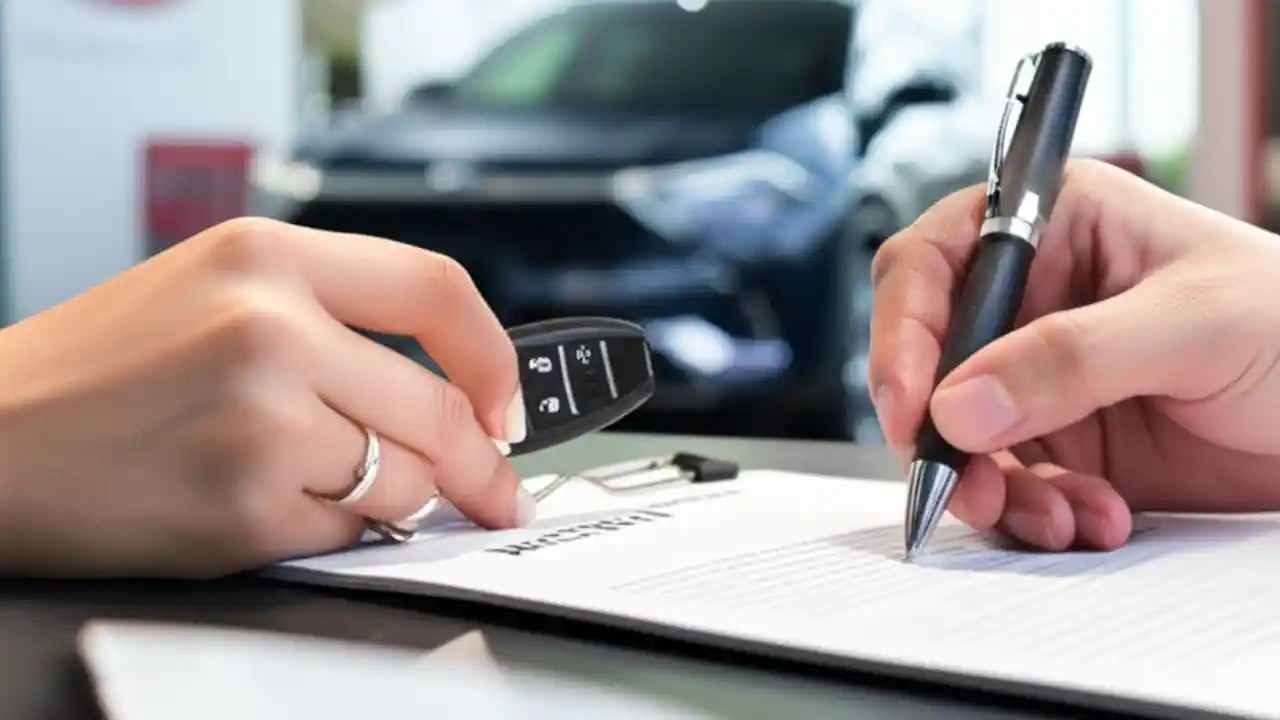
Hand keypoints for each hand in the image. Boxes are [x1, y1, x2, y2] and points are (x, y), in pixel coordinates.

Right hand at [0, 218, 530, 577]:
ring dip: (390, 497)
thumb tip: (450, 384)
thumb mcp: (212, 291)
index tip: (507, 405)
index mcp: (265, 255)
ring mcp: (259, 418)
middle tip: (492, 488)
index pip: (436, 290)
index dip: (494, 357)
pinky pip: (346, 530)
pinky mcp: (243, 504)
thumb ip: (329, 318)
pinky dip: (330, 529)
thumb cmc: (95, 371)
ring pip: (404, 479)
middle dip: (479, 464)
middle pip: (438, 407)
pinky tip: (269, 504)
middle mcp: (269, 327)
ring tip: (318, 481)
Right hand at [870, 159, 1279, 551]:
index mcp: (1053, 228)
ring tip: (1052, 518)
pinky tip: (1092, 519)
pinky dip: (1036, 513)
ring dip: (993, 487)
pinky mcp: (1064, 444)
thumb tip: (956, 402)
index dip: (903, 332)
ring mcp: (1042, 378)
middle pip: (930, 361)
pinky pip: (1011, 484)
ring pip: (962, 437)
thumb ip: (1072, 358)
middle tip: (964, 485)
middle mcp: (1033, 300)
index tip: (910, 405)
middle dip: (940, 432)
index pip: (934, 264)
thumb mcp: (1193, 325)